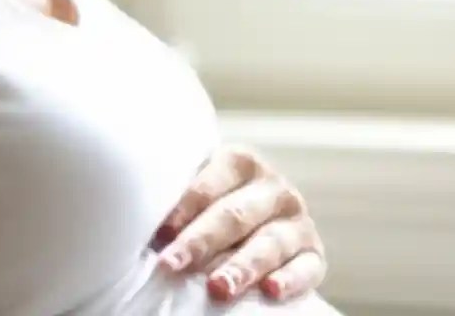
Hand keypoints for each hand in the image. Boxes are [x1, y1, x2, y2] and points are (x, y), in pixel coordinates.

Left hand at [154, 145, 326, 302]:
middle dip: (202, 241)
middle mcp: (273, 188)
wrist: (251, 230)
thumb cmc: (210, 213)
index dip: (183, 208)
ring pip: (270, 242)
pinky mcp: (314, 253)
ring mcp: (297, 220)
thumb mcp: (196, 198)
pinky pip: (307, 267)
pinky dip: (290, 279)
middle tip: (173, 265)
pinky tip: (270, 291)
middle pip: (236, 214)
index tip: (158, 235)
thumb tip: (140, 232)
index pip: (210, 183)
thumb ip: (177, 205)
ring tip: (218, 288)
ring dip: (242, 265)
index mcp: (240, 163)